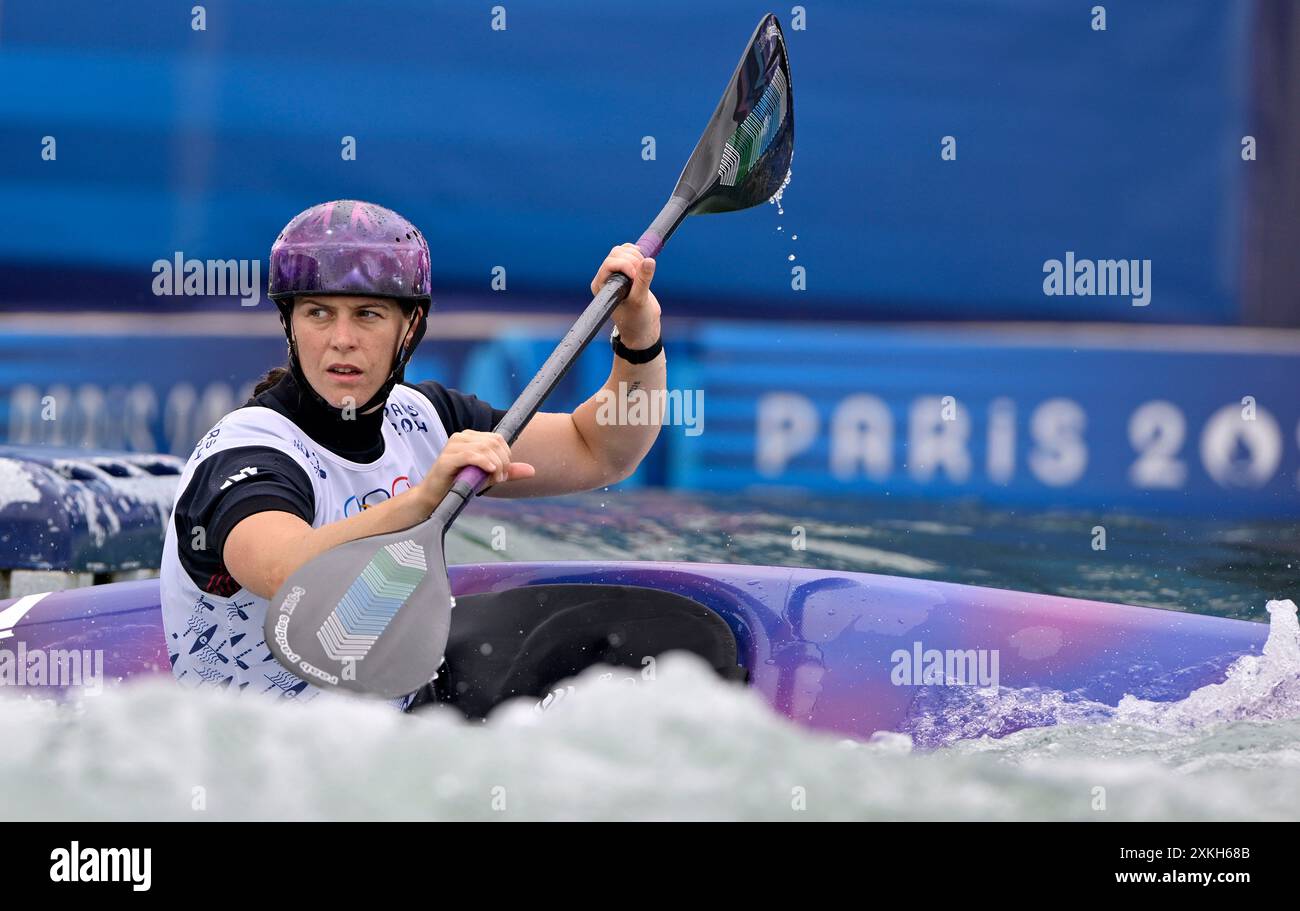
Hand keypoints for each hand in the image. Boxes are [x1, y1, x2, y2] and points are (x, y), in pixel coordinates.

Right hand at [419, 430, 534, 503]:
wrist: (435, 498)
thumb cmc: (461, 485)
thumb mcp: (488, 477)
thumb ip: (508, 472)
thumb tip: (532, 470)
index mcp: (471, 437)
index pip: (498, 439)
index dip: (506, 456)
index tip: (502, 474)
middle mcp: (461, 437)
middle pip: (494, 442)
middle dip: (502, 462)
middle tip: (498, 479)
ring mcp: (453, 446)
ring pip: (485, 448)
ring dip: (495, 466)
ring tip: (492, 480)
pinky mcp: (447, 458)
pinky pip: (471, 455)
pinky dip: (484, 463)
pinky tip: (489, 472)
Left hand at [592, 243, 660, 348]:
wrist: (642, 327)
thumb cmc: (636, 319)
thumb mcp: (640, 300)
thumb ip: (643, 280)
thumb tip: (649, 260)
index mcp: (601, 286)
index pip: (609, 263)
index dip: (624, 265)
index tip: (636, 277)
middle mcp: (605, 278)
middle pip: (616, 253)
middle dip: (632, 260)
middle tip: (643, 276)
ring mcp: (615, 273)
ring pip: (623, 251)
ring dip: (636, 256)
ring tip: (644, 273)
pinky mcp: (626, 270)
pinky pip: (629, 252)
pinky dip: (638, 254)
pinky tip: (644, 266)